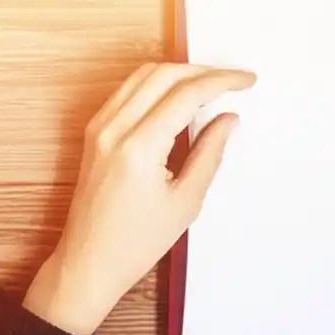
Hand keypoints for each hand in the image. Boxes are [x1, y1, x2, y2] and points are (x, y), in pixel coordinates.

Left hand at [24, 63, 255, 334]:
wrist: (89, 263)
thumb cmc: (136, 242)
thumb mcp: (186, 201)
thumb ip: (210, 153)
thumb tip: (228, 119)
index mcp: (138, 147)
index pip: (186, 94)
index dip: (221, 81)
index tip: (245, 80)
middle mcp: (114, 129)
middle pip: (164, 74)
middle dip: (203, 71)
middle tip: (233, 81)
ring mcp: (99, 128)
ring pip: (143, 76)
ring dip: (179, 73)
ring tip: (210, 85)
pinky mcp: (94, 133)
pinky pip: (128, 91)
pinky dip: (157, 85)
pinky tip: (179, 98)